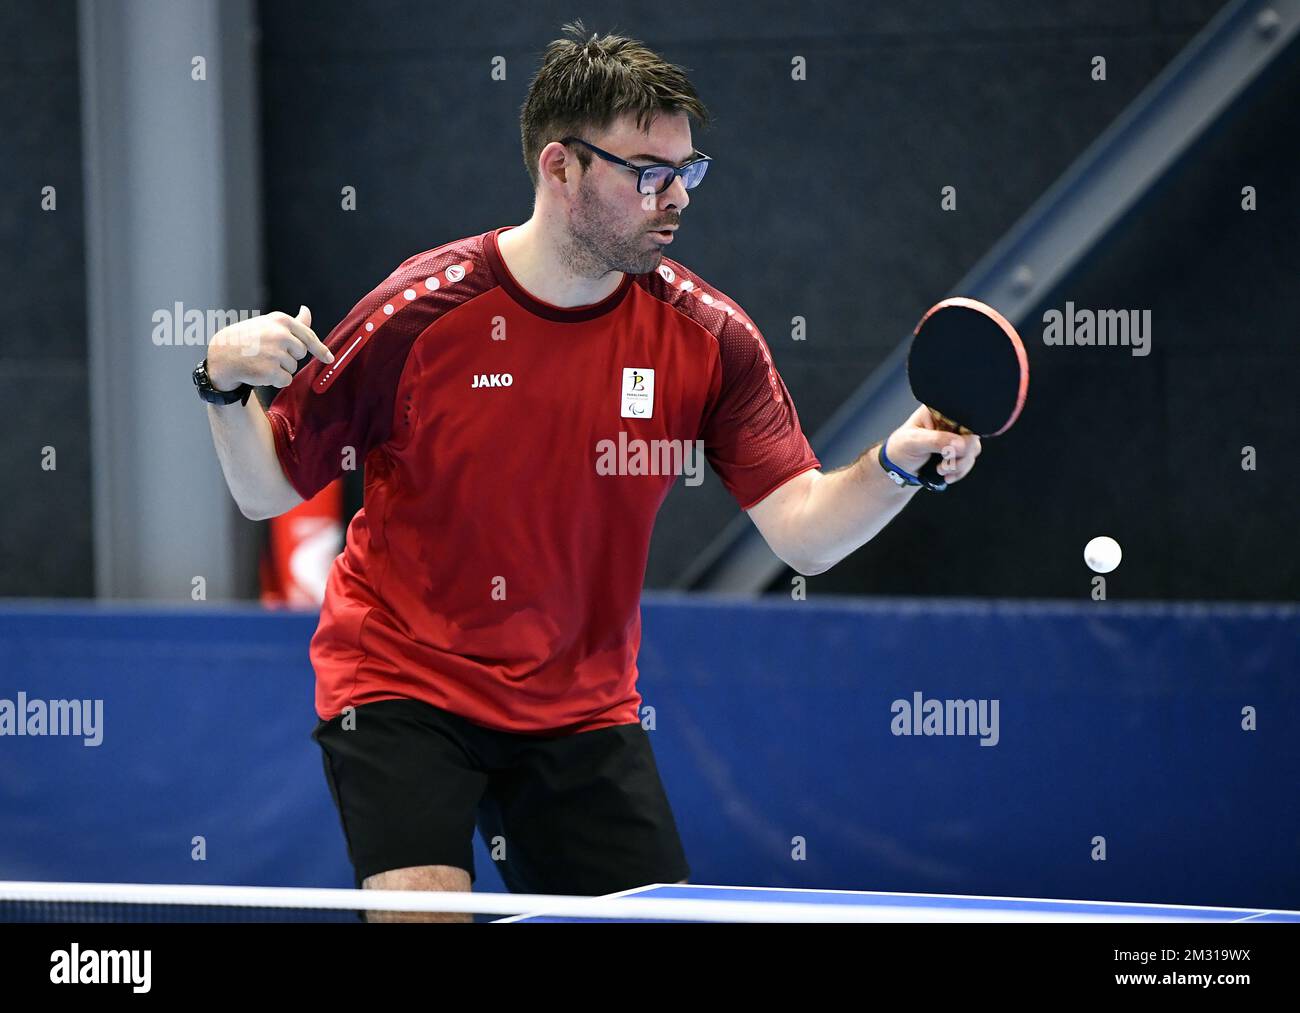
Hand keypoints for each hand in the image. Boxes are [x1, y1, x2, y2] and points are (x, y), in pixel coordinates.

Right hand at [205, 305, 332, 390]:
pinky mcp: (271, 371)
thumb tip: (307, 311)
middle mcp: (280, 335)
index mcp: (281, 321)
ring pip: (293, 367)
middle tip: (268, 352)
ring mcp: (275, 353)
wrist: (222, 355)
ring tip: (261, 360)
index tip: (329, 358)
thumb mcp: (268, 324)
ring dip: (280, 368)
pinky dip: (276, 380)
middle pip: (301, 353)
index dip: (321, 350)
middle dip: (289, 356)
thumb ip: (292, 322)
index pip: (308, 336)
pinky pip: (286, 380)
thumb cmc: (247, 339)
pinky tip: (261, 371)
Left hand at [881, 404, 981, 484]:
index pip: (962, 415)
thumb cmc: (900, 449)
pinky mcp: (957, 451)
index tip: (953, 448)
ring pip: (972, 449)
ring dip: (959, 465)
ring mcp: (955, 437)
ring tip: (941, 470)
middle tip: (946, 463)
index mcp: (938, 410)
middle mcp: (949, 421)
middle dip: (962, 454)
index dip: (963, 433)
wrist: (898, 470)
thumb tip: (959, 443)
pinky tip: (947, 475)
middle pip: (971, 434)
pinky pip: (969, 460)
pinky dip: (960, 470)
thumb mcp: (913, 442)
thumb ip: (936, 440)